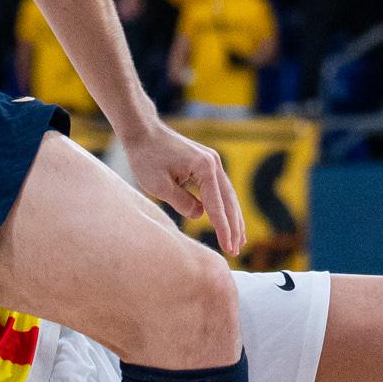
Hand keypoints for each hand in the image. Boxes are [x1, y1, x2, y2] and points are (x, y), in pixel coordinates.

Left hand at [119, 119, 244, 253]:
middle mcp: (213, 163)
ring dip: (233, 218)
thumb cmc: (147, 157)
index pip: (217, 206)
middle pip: (229, 201)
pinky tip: (227, 219)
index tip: (228, 249)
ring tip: (239, 240)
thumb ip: (182, 203)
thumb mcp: (159, 186)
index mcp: (204, 168)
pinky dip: (225, 206)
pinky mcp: (206, 163)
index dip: (223, 230)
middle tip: (236, 250)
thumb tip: (200, 215)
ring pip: (228, 195)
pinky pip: (220, 189)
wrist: (143, 131)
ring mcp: (212, 161)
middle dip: (233, 227)